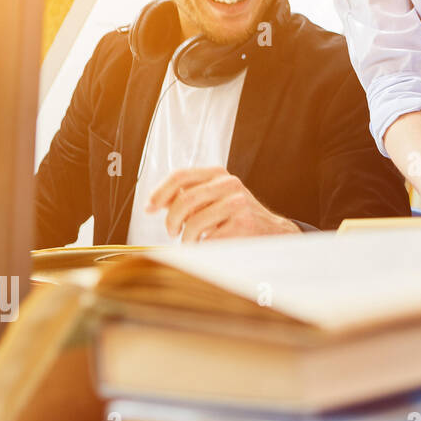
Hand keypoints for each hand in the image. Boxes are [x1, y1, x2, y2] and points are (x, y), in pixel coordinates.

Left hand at [146, 167, 299, 242]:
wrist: (271, 231)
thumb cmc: (236, 217)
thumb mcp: (214, 198)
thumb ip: (189, 196)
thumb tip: (156, 202)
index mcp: (218, 174)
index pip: (180, 176)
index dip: (160, 192)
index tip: (149, 208)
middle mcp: (229, 184)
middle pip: (184, 200)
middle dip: (171, 220)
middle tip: (171, 231)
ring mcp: (238, 203)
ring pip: (194, 222)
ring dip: (186, 237)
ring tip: (190, 241)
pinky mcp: (243, 224)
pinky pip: (208, 239)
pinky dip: (202, 246)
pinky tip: (208, 245)